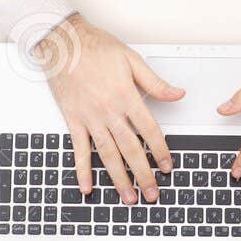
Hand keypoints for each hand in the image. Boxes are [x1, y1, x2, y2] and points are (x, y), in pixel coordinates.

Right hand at [37, 14, 182, 203]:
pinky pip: (79, 150)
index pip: (149, 130)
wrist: (62, 43)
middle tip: (151, 193)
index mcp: (126, 96)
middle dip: (143, 174)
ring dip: (119, 179)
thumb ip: (155, 82)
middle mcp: (108, 111)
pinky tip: (88, 187)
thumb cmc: (95, 48)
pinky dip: (83, 171)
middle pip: (130, 149)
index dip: (160, 150)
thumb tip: (177, 94)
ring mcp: (90, 118)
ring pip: (108, 155)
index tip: (167, 166)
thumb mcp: (131, 59)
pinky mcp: (73, 120)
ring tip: (128, 197)